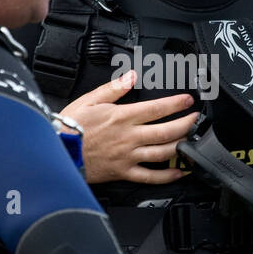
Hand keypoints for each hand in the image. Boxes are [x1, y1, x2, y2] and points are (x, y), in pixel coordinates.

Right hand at [58, 70, 198, 184]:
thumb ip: (113, 89)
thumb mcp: (88, 100)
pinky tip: (178, 172)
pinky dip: (167, 176)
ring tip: (192, 140)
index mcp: (122, 117)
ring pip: (162, 153)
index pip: (157, 108)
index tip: (188, 100)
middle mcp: (129, 137)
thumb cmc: (68, 127)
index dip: (176, 104)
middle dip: (186, 124)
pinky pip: (150, 177)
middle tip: (196, 119)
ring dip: (181, 146)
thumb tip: (130, 76)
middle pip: (166, 131)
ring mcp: (128, 156)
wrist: (57, 152)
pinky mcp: (123, 172)